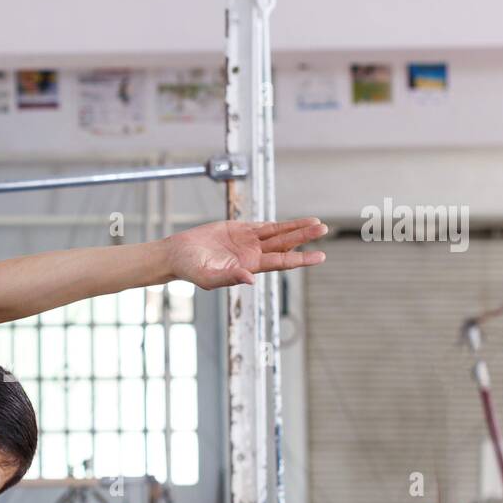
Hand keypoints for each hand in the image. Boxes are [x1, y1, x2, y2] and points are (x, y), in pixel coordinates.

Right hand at [167, 218, 326, 289]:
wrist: (177, 254)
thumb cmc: (191, 269)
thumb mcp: (209, 277)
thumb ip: (230, 278)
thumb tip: (250, 279)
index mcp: (249, 267)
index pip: (282, 262)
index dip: (301, 258)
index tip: (320, 256)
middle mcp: (253, 255)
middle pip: (285, 245)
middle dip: (304, 237)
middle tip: (324, 230)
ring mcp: (248, 241)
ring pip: (279, 234)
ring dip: (297, 228)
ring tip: (317, 223)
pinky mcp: (240, 229)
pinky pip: (265, 226)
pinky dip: (280, 224)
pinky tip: (295, 223)